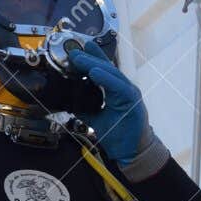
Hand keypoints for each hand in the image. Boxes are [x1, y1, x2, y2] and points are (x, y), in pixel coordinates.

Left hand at [67, 40, 164, 174]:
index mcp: (115, 91)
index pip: (103, 70)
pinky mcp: (133, 102)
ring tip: (80, 59)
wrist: (130, 152)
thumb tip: (67, 101)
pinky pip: (119, 87)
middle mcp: (123, 89)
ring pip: (112, 75)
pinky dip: (106, 79)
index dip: (92, 58)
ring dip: (94, 65)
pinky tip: (95, 73)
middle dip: (89, 59)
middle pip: (106, 69)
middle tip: (73, 51)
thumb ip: (83, 108)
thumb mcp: (94, 118)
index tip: (78, 48)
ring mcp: (130, 94)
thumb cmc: (116, 134)